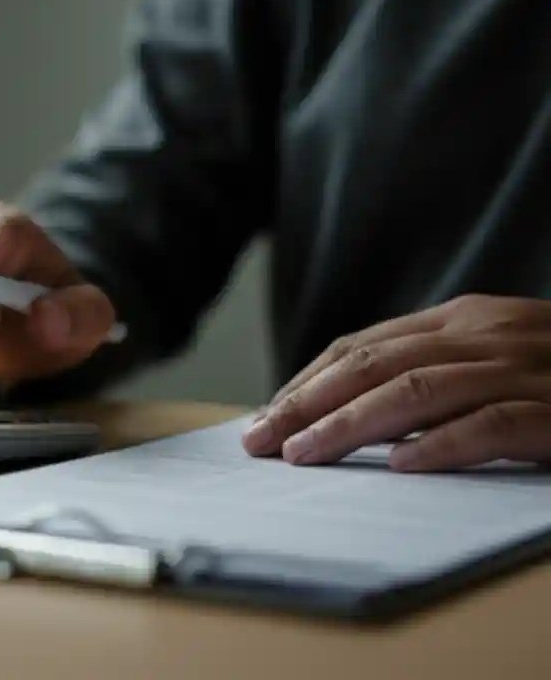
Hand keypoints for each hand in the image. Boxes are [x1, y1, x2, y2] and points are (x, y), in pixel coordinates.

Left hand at [242, 295, 550, 470]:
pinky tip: (402, 466)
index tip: (262, 418)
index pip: (362, 345)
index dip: (306, 381)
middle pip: (375, 363)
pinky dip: (443, 445)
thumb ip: (432, 373)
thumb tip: (345, 414)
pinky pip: (495, 425)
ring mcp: (528, 367)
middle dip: (308, 402)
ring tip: (305, 454)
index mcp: (465, 319)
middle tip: (260, 441)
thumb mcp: (494, 359)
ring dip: (352, 424)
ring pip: (419, 389)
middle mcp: (488, 333)